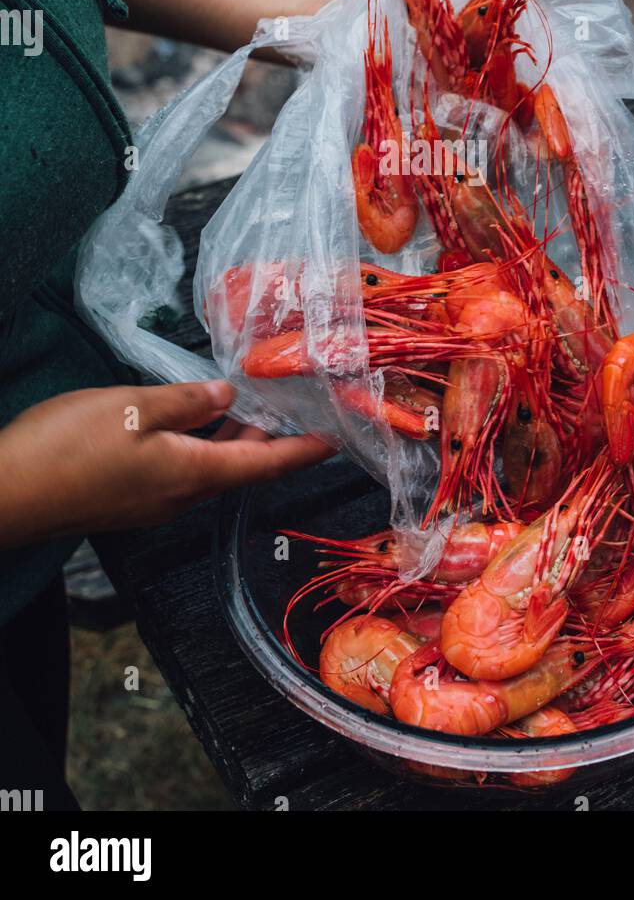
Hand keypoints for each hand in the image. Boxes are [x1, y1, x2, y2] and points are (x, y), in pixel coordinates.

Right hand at [0, 380, 331, 548]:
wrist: (7, 495)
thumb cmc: (69, 448)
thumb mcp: (136, 407)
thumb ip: (189, 400)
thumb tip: (229, 396)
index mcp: (192, 474)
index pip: (265, 464)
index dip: (302, 452)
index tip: (334, 441)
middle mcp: (180, 496)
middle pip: (240, 468)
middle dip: (268, 440)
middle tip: (289, 408)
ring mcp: (152, 503)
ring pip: (209, 470)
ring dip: (231, 440)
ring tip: (244, 407)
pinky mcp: (127, 500)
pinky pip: (180, 472)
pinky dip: (199, 446)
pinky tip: (190, 422)